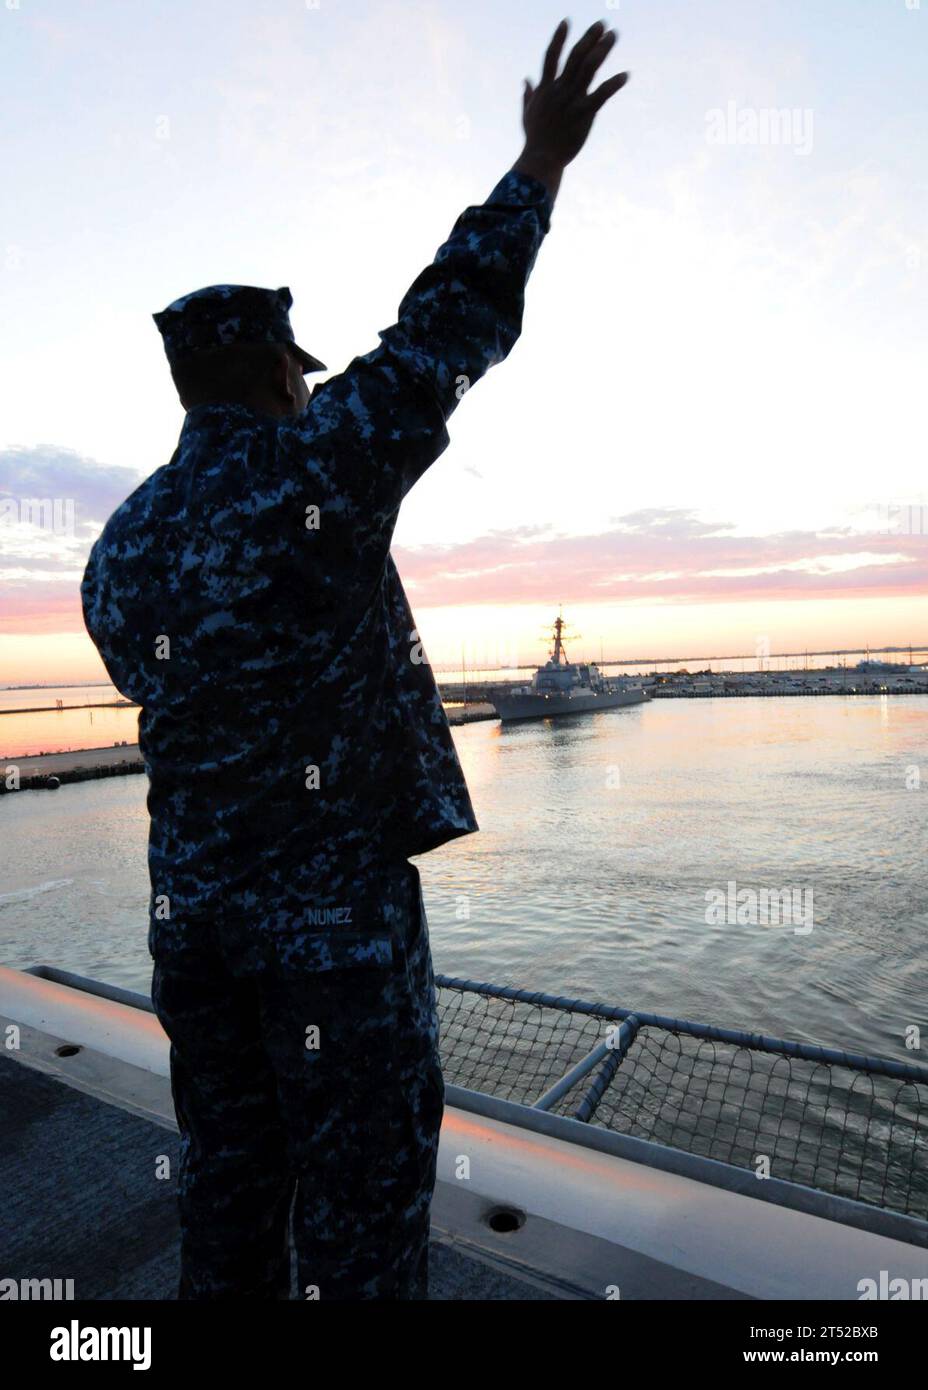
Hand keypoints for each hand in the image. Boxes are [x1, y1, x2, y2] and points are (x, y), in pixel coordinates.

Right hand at [514, 19, 628, 197]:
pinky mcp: (583, 114)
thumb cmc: (535, 140)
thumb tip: (526, 80)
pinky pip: (601, 95)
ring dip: (602, 49)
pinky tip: (625, 75)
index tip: (566, 21)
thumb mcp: (528, 114)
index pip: (551, 56)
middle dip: (588, 38)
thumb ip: (528, 95)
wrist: (540, 159)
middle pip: (575, 56)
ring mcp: (571, 100)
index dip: (558, 38)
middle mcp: (559, 89)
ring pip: (588, 68)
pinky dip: (613, 84)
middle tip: (601, 23)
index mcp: (546, 88)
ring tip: (613, 36)